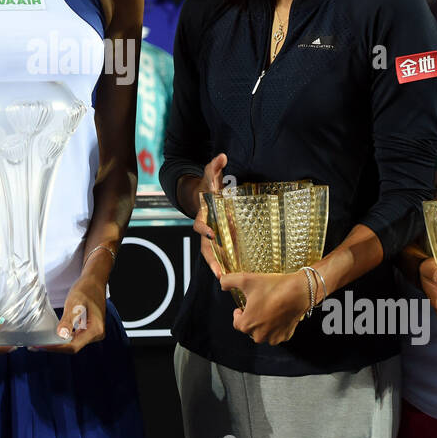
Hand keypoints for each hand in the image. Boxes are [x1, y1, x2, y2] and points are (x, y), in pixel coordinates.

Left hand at [38, 273, 106, 353]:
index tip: (41, 346)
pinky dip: (63, 338)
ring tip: (41, 343)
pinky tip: (52, 336)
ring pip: (73, 343)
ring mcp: (93, 333)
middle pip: (73, 347)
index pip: (73, 346)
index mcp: (96, 330)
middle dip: (55, 347)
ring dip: (58, 343)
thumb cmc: (86, 289)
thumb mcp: (75, 303)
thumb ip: (68, 320)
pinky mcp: (88, 330)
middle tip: (36, 346)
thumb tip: (61, 335)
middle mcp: (96, 335)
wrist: (94, 281)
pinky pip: (74, 338)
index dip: (56, 348)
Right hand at [192, 153, 228, 277]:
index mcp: (203, 214)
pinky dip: (227, 264)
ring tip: (226, 280)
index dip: (205, 229)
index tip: (212, 233)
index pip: (200, 224)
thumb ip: (215, 166)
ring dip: (218, 267)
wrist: (205, 194)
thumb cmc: (208, 185)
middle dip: (211, 260)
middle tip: (219, 273)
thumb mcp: (211, 174)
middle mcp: (206, 228)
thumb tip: (222, 156)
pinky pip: (223, 254)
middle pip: (205, 247)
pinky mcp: (222, 240)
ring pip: (213, 255)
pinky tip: (236, 275)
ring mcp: (213, 236)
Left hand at [218, 271, 307, 345]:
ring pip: (263, 332)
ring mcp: (273, 337)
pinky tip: (278, 314)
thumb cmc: (273, 287)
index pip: (237, 323)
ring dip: (263, 323)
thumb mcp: (246, 279)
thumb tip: (222, 283)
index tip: (243, 307)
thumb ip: (228, 281)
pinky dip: (276, 326)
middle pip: (250, 328)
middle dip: (252, 317)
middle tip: (258, 305)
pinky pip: (276, 333)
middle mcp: (259, 335)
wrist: (299, 291)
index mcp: (247, 324)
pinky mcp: (285, 336)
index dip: (239, 313)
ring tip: (268, 309)